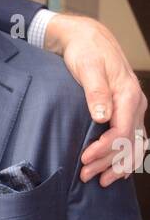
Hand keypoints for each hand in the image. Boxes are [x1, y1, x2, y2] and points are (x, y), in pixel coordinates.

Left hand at [43, 13, 146, 185]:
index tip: (84, 159)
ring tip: (101, 181)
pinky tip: (117, 170)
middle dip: (108, 163)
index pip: (122, 131)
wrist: (88, 38)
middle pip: (128, 142)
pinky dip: (125, 156)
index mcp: (128, 94)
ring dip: (119, 164)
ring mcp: (133, 108)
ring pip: (134, 144)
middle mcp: (136, 103)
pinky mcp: (126, 111)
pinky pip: (132, 139)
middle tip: (86, 176)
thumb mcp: (88, 67)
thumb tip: (102, 116)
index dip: (105, 149)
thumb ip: (95, 92)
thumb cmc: (86, 51)